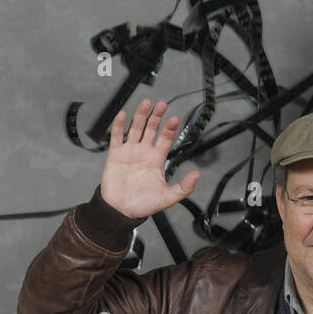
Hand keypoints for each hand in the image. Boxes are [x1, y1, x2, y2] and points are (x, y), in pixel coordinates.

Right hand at [100, 98, 200, 218]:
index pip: (165, 139)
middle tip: (162, 104)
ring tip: (146, 103)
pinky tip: (123, 114)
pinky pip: (117, 136)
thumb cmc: (142, 205)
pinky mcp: (115, 154)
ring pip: (136, 128)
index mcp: (156, 160)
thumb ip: (183, 187)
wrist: (120, 210)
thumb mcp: (167, 198)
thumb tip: (197, 175)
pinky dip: (119, 125)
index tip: (175, 118)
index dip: (169, 128)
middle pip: (152, 129)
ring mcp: (129, 152)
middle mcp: (144, 152)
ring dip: (141, 115)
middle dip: (157, 116)